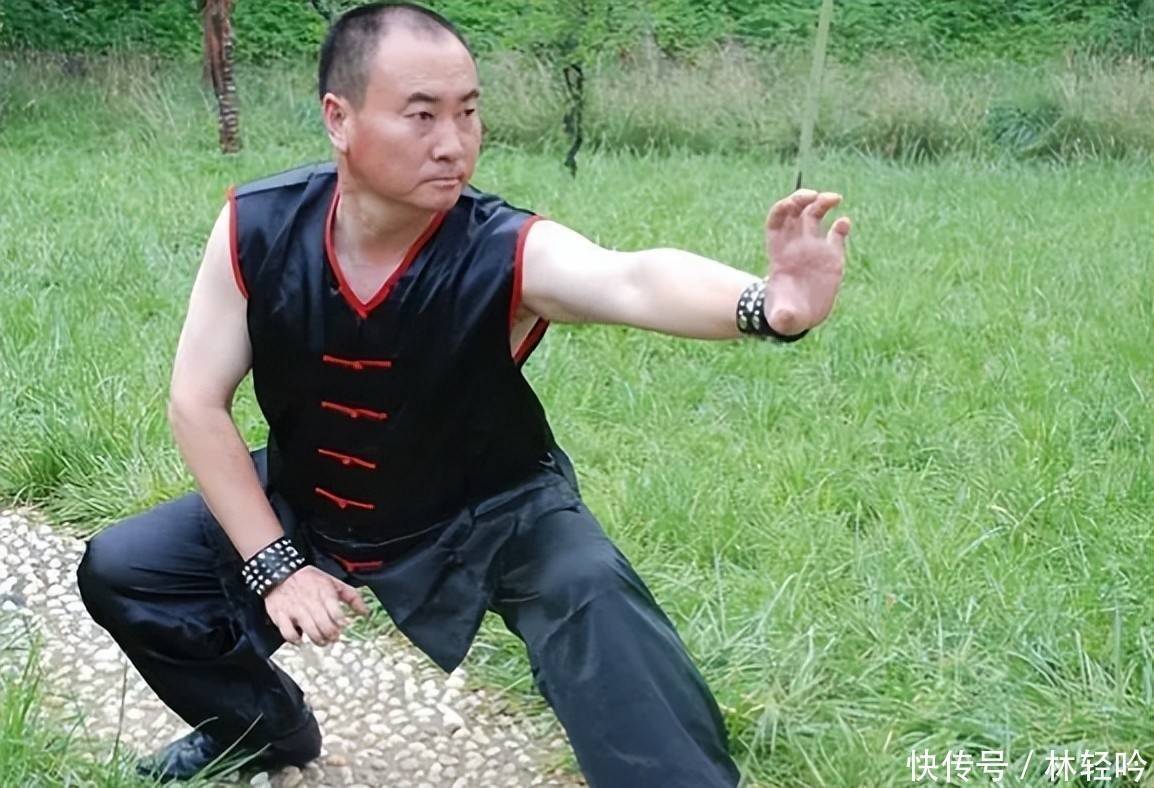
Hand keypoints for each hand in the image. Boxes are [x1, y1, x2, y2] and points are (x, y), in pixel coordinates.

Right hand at [264, 565, 369, 645]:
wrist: (281, 572)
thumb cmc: (309, 579)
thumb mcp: (334, 582)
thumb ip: (352, 596)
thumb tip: (364, 612)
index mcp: (325, 593)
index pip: (336, 613)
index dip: (341, 624)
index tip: (343, 626)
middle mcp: (310, 602)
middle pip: (325, 626)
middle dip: (332, 636)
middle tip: (334, 637)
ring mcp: (295, 610)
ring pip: (310, 632)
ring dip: (319, 640)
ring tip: (322, 640)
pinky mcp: (280, 615)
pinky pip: (288, 634)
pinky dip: (296, 640)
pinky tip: (301, 639)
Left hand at [763, 189, 850, 334]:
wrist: (799, 318)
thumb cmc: (786, 315)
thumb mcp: (782, 318)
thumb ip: (782, 316)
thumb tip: (782, 320)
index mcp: (780, 253)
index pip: (776, 221)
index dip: (783, 208)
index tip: (794, 204)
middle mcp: (796, 246)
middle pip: (795, 212)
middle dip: (802, 198)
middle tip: (815, 196)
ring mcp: (814, 249)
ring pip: (815, 216)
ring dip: (822, 203)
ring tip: (834, 198)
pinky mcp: (831, 258)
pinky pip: (836, 235)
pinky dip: (841, 226)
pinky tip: (844, 223)